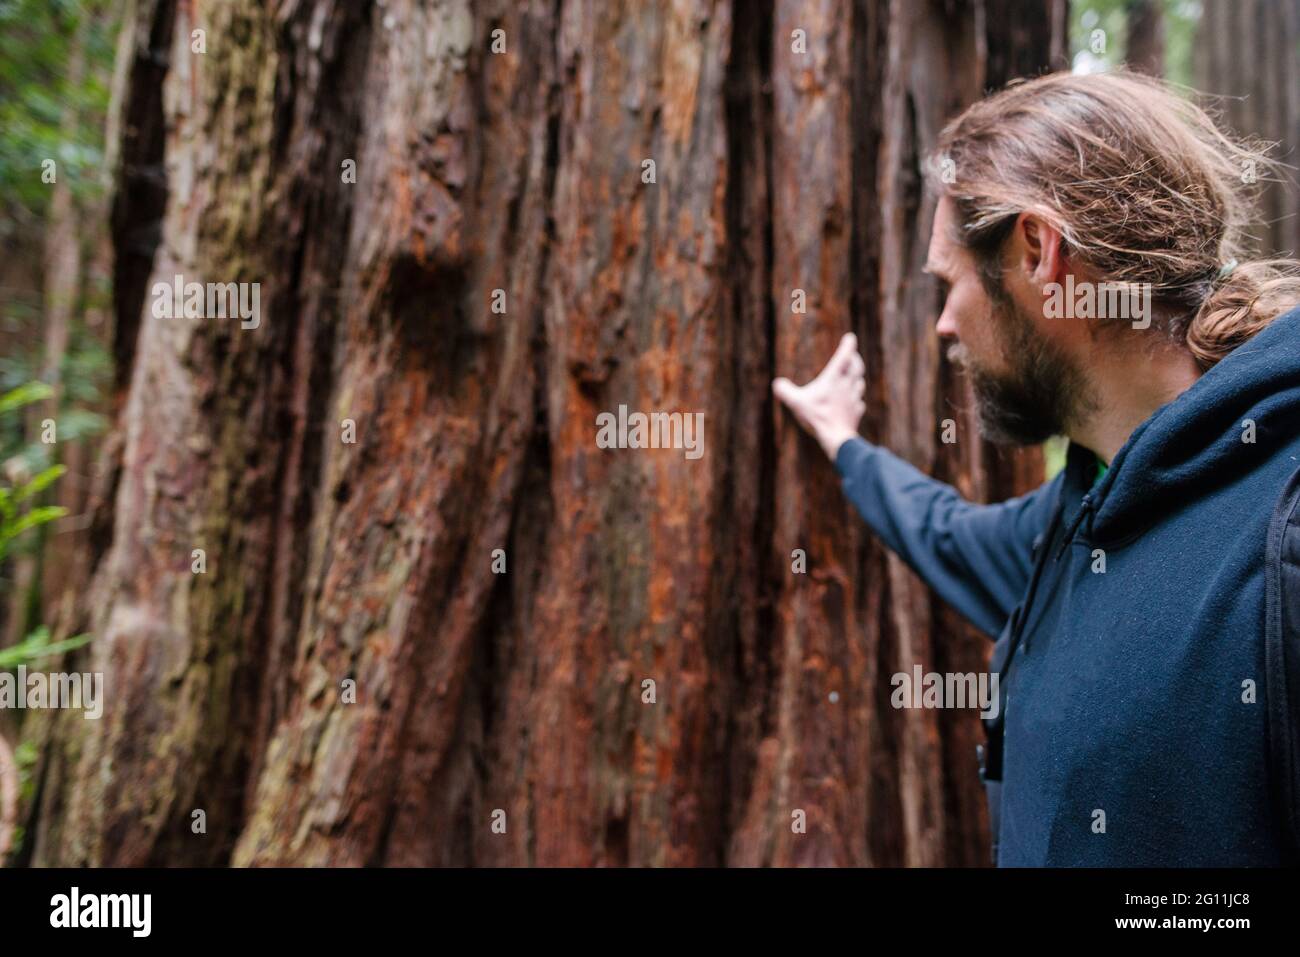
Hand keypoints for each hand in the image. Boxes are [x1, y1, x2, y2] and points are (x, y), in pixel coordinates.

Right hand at [772, 332, 866, 459]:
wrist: (837, 437)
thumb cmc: (817, 417)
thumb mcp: (796, 402)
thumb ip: (785, 391)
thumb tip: (777, 383)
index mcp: (834, 379)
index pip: (844, 356)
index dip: (848, 345)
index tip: (851, 337)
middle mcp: (846, 386)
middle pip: (856, 367)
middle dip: (855, 359)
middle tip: (852, 355)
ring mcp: (853, 399)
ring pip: (859, 383)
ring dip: (857, 377)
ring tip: (853, 376)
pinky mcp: (856, 412)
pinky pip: (859, 402)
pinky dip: (856, 399)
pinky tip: (853, 401)